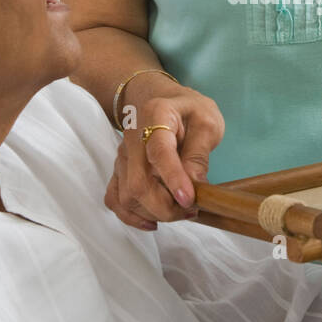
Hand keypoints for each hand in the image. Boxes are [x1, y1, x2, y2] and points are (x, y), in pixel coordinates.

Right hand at [104, 79, 224, 229]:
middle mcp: (132, 138)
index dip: (173, 178)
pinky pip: (115, 200)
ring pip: (127, 196)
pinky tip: (153, 220)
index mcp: (156, 116)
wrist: (160, 100)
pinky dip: (132, 217)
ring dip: (155, 212)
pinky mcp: (118, 171)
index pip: (159, 152)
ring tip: (180, 210)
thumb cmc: (188, 111)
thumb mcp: (207, 122)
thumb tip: (194, 184)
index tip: (188, 200)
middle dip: (166, 207)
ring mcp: (122, 156)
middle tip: (192, 208)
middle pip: (138, 183)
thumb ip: (200, 152)